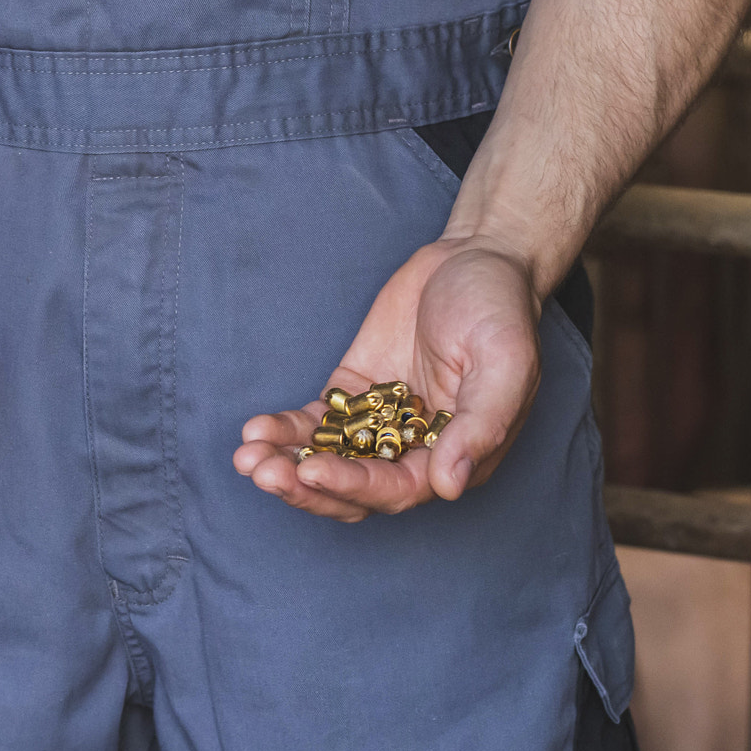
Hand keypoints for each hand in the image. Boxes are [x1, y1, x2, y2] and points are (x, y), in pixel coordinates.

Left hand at [232, 238, 543, 521]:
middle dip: (305, 487)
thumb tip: (449, 486)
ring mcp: (378, 424)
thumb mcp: (504, 364)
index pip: (396, 490)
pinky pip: (313, 424)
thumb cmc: (500, 311)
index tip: (310, 471)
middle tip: (264, 472)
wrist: (473, 260)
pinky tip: (254, 430)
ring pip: (325, 462)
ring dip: (285, 466)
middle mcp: (413, 450)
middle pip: (351, 490)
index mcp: (454, 456)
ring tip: (245, 457)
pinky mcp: (352, 394)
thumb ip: (480, 425)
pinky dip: (284, 431)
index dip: (351, 486)